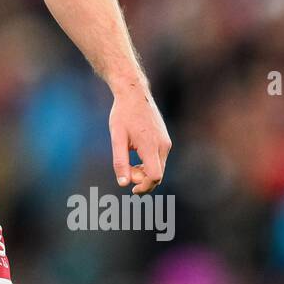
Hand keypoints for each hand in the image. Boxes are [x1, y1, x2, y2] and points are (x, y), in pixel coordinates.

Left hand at [108, 79, 171, 194]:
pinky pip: (160, 159)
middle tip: (126, 173)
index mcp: (150, 146)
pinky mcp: (165, 139)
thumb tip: (123, 184)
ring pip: (159, 167)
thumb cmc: (123, 114)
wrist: (134, 94)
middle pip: (158, 174)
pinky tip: (136, 155)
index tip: (132, 189)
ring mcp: (166, 142)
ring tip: (130, 163)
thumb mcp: (117, 138)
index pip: (155, 176)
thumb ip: (120, 161)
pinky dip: (149, 163)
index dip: (144, 186)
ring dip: (145, 172)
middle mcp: (163, 145)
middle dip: (143, 180)